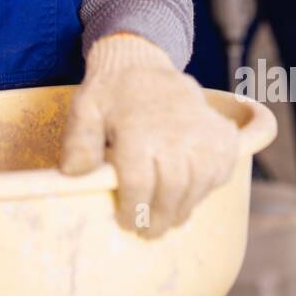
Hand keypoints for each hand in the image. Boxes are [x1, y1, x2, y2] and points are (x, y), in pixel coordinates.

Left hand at [59, 34, 238, 237]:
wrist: (144, 63)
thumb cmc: (111, 93)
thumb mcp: (85, 109)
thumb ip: (78, 142)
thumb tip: (74, 175)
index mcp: (138, 129)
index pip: (140, 184)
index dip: (133, 210)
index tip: (125, 221)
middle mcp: (174, 132)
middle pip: (172, 191)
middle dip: (159, 219)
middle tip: (148, 232)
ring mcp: (201, 132)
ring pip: (199, 186)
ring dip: (184, 209)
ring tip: (168, 219)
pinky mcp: (220, 133)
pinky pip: (221, 171)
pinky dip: (208, 188)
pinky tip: (190, 194)